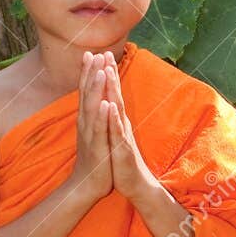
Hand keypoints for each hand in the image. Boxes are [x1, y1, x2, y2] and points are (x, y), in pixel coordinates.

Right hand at [69, 50, 113, 202]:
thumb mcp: (93, 133)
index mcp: (86, 119)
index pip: (86, 91)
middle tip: (94, 52)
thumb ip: (93, 116)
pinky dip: (102, 115)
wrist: (86, 185)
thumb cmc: (93, 158)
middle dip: (91, 73)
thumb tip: (94, 101)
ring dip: (96, 88)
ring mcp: (90, 134)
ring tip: (100, 70)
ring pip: (92, 107)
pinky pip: (99, 129)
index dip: (88, 72)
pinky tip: (105, 103)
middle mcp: (85, 123)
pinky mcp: (97, 147)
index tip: (91, 53)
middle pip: (87, 93)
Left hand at [102, 56, 160, 203]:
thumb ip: (113, 119)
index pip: (110, 93)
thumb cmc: (122, 160)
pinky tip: (110, 105)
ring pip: (117, 109)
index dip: (106, 74)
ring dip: (112, 89)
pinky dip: (113, 118)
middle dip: (110, 74)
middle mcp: (121, 124)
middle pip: (115, 95)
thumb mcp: (114, 136)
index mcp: (116, 120)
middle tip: (106, 52)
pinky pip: (117, 131)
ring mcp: (123, 135)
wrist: (135, 184)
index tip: (100, 53)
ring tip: (108, 71)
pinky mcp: (122, 149)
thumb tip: (109, 103)